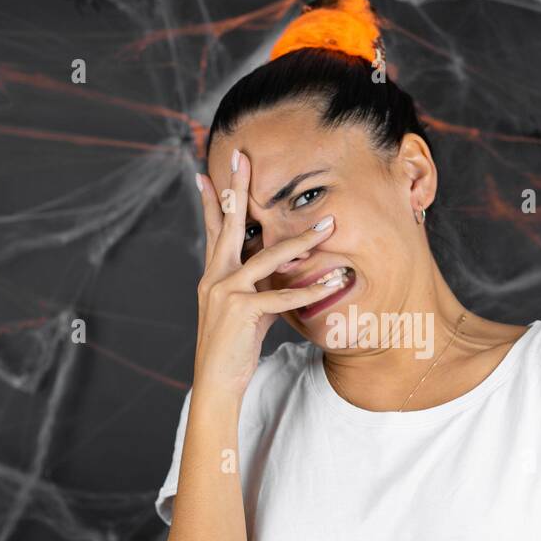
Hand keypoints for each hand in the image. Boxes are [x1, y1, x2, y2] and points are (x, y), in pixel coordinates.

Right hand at [192, 150, 347, 397]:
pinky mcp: (243, 312)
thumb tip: (275, 270)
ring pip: (267, 257)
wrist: (217, 382)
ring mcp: (227, 292)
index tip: (208, 170)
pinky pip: (283, 296)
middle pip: (229, 225)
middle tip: (245, 158)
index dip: (212, 199)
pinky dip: (310, 289)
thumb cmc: (233, 347)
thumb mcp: (243, 309)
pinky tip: (332, 279)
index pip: (213, 228)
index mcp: (213, 274)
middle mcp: (216, 277)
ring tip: (328, 225)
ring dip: (301, 241)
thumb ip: (255, 285)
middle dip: (239, 190)